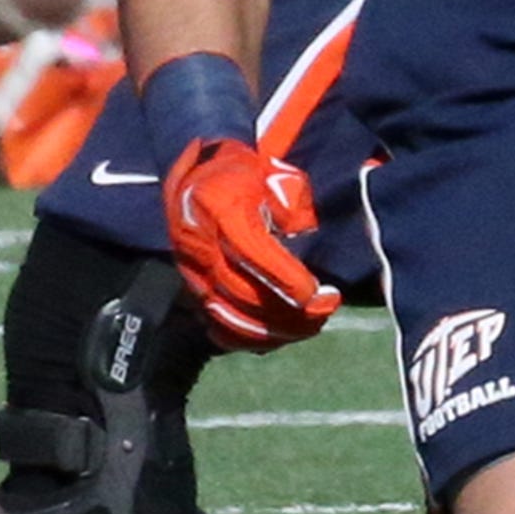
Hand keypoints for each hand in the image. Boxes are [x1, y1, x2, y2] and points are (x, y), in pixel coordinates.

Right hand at [165, 137, 340, 349]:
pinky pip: (215, 324)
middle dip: (285, 310)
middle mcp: (196, 243)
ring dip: (271, 329)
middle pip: (238, 291)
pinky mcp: (191, 290)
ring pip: (226, 315)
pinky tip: (279, 338)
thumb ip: (292, 206)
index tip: (318, 294)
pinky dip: (247, 338)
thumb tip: (304, 239)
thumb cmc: (247, 174)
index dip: (284, 278)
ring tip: (310, 326)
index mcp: (218, 207)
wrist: (199, 179)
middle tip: (324, 311)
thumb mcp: (274, 175)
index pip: (249, 251)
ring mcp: (190, 271)